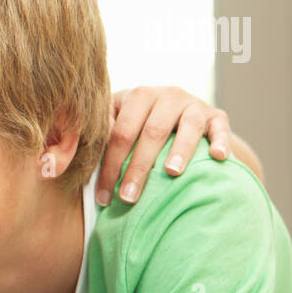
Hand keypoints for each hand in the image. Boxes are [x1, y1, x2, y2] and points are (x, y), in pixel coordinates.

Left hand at [96, 86, 231, 206]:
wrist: (181, 116)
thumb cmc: (139, 126)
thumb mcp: (116, 122)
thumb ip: (97, 136)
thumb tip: (71, 160)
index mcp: (137, 96)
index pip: (120, 132)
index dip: (109, 165)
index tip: (103, 197)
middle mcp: (166, 95)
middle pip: (151, 132)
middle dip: (138, 167)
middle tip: (128, 197)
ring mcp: (193, 104)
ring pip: (187, 126)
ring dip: (180, 150)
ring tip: (171, 173)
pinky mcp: (217, 116)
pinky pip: (220, 127)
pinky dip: (221, 141)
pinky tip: (219, 157)